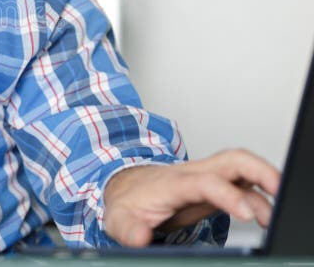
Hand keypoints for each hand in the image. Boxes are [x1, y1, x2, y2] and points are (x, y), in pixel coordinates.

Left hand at [103, 149, 280, 246]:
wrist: (126, 190)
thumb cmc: (127, 204)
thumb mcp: (119, 220)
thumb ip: (129, 230)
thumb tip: (140, 238)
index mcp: (172, 183)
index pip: (204, 181)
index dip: (228, 194)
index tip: (246, 214)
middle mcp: (193, 174)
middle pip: (231, 160)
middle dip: (260, 171)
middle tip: (279, 193)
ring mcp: (206, 177)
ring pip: (241, 167)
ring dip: (265, 183)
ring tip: (276, 213)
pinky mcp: (214, 186)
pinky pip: (242, 184)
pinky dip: (259, 196)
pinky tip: (265, 215)